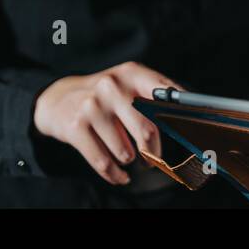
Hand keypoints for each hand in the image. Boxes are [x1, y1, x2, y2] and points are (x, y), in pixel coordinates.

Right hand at [33, 61, 180, 185]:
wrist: (57, 99)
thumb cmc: (104, 95)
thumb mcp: (127, 84)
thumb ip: (156, 95)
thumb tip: (188, 116)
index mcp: (131, 73)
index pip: (165, 93)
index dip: (180, 115)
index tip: (191, 132)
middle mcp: (111, 86)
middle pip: (147, 129)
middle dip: (154, 152)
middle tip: (155, 160)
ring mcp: (92, 107)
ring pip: (125, 152)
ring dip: (130, 160)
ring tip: (127, 156)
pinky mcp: (76, 128)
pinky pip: (104, 163)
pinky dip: (115, 175)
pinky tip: (120, 175)